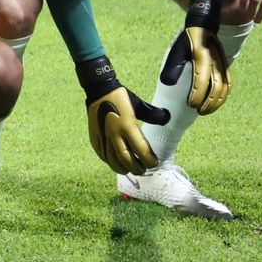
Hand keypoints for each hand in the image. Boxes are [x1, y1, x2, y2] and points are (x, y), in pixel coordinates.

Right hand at [77, 56, 164, 174]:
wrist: (98, 90)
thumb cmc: (121, 97)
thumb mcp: (140, 104)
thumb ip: (154, 114)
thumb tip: (167, 118)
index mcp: (127, 126)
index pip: (141, 151)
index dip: (149, 160)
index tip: (154, 163)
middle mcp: (114, 134)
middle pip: (127, 160)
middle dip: (137, 168)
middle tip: (143, 170)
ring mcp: (103, 137)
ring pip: (113, 161)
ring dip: (123, 168)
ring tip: (129, 171)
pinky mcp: (94, 137)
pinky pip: (102, 155)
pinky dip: (110, 162)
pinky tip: (116, 163)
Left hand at [158, 0, 229, 115]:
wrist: (205, 25)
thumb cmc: (188, 39)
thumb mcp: (176, 49)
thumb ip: (172, 66)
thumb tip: (167, 83)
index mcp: (202, 58)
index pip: (201, 81)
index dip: (197, 94)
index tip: (190, 104)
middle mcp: (215, 63)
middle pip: (215, 87)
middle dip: (207, 101)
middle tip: (198, 111)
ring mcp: (222, 65)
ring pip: (223, 87)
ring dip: (216, 101)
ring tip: (206, 111)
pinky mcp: (225, 66)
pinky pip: (228, 83)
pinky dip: (224, 95)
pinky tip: (217, 103)